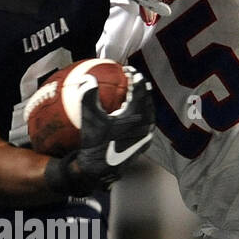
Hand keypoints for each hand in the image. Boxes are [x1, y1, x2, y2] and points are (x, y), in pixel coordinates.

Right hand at [70, 68, 154, 189]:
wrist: (100, 169)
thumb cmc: (94, 143)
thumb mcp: (89, 117)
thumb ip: (88, 95)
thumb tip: (88, 77)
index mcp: (136, 115)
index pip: (140, 89)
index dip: (135, 76)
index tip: (128, 69)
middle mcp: (146, 124)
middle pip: (148, 99)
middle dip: (141, 86)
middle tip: (133, 77)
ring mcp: (147, 135)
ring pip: (150, 111)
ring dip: (143, 99)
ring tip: (135, 91)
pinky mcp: (145, 143)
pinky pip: (147, 122)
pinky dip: (143, 113)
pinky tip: (134, 111)